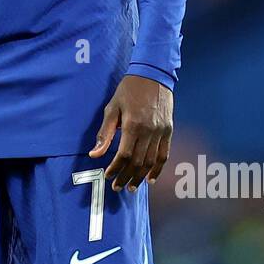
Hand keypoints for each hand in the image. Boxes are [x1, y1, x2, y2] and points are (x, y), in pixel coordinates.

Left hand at [90, 75, 173, 192]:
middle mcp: (149, 131)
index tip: (108, 176)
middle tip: (118, 187)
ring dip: (141, 177)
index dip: (116, 168)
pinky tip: (151, 179)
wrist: (153, 75)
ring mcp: (161, 131)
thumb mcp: (112, 108)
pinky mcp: (168, 130)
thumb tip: (94, 154)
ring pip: (151, 161)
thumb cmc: (129, 90)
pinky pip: (164, 154)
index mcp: (133, 125)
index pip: (124, 155)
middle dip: (127, 177)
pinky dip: (158, 168)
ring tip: (132, 187)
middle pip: (138, 162)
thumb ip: (105, 133)